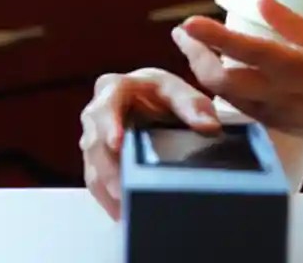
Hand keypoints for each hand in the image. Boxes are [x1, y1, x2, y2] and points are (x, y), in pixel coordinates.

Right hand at [78, 68, 221, 220]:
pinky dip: (107, 197)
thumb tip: (210, 126)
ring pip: (93, 164)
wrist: (152, 100)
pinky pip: (96, 180)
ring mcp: (94, 139)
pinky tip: (121, 213)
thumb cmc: (164, 94)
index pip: (106, 106)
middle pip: (94, 141)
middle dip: (108, 167)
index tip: (116, 143)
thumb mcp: (180, 92)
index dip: (109, 125)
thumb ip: (193, 106)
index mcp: (115, 89)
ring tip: (125, 208)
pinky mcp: (96, 160)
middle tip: (123, 190)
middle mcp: (97, 114)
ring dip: (107, 188)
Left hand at [172, 0, 302, 159]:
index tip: (190, 22)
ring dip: (207, 73)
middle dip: (196, 56)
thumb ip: (290, 23)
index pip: (246, 51)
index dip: (213, 37)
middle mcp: (283, 96)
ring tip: (196, 48)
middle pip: (222, 81)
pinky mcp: (278, 128)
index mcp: (299, 68)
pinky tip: (222, 72)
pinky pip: (242, 110)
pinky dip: (225, 90)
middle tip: (185, 33)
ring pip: (226, 98)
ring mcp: (278, 116)